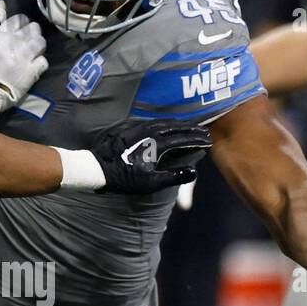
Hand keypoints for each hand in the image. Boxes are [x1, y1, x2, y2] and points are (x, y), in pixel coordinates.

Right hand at [0, 0, 46, 126]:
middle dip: (31, 31)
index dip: (20, 22)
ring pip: (40, 43)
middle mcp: (15, 44)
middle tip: (27, 38)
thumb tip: (1, 4)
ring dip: (37, 44)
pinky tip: (32, 64)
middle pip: (33, 29)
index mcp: (2, 34)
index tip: (18, 29)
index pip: (19, 20)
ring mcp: (25, 59)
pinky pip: (43, 61)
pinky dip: (39, 61)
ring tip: (31, 50)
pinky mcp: (31, 74)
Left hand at [91, 119, 211, 194]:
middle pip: (177, 127)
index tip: (209, 141)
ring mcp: (140, 129)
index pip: (184, 139)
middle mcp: (151, 132)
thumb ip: (173, 177)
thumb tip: (194, 172)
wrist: (97, 168)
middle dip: (192, 129)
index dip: (198, 139)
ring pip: (166, 122)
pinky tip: (166, 126)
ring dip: (180, 124)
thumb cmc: (124, 178)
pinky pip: (155, 122)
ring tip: (189, 126)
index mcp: (158, 144)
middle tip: (204, 131)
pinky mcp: (131, 129)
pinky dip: (167, 123)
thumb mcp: (150, 183)